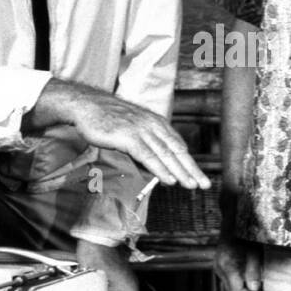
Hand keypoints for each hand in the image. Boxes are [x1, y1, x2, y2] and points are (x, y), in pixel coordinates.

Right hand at [30, 80, 209, 189]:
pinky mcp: (128, 137)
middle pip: (176, 150)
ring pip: (165, 154)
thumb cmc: (108, 118)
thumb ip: (146, 144)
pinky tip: (169, 179)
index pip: (178, 145)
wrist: (86, 105)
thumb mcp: (132, 128)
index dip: (190, 162)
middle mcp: (153, 125)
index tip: (200, 176)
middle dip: (191, 169)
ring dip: (180, 172)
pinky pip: (148, 156)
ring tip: (191, 185)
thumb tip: (156, 164)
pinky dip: (160, 169)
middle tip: (204, 184)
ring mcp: (141, 130)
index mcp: (157, 122)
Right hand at [212, 235, 262, 290]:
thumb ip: (253, 272)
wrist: (235, 223)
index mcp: (228, 264)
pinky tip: (246, 285)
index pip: (237, 290)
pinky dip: (236, 284)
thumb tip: (254, 290)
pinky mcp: (219, 265)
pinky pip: (227, 280)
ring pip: (228, 286)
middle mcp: (220, 267)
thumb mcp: (254, 253)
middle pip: (231, 290)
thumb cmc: (246, 235)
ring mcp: (217, 266)